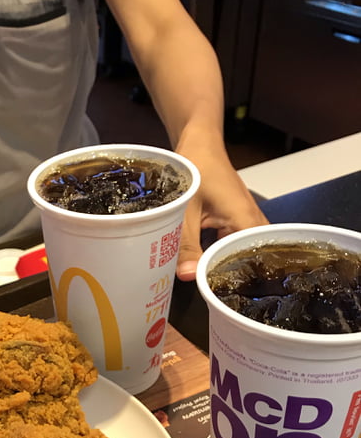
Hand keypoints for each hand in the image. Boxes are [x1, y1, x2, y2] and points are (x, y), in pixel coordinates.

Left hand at [175, 145, 267, 281]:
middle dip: (229, 277)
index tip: (216, 293)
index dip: (234, 279)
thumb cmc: (198, 166)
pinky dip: (216, 253)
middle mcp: (252, 223)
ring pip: (236, 253)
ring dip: (221, 265)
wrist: (200, 144)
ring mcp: (245, 222)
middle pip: (247, 261)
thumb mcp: (186, 209)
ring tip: (207, 285)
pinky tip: (203, 265)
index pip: (250, 262)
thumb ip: (184, 244)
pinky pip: (230, 244)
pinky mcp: (235, 222)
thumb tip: (187, 275)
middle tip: (211, 294)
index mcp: (247, 221)